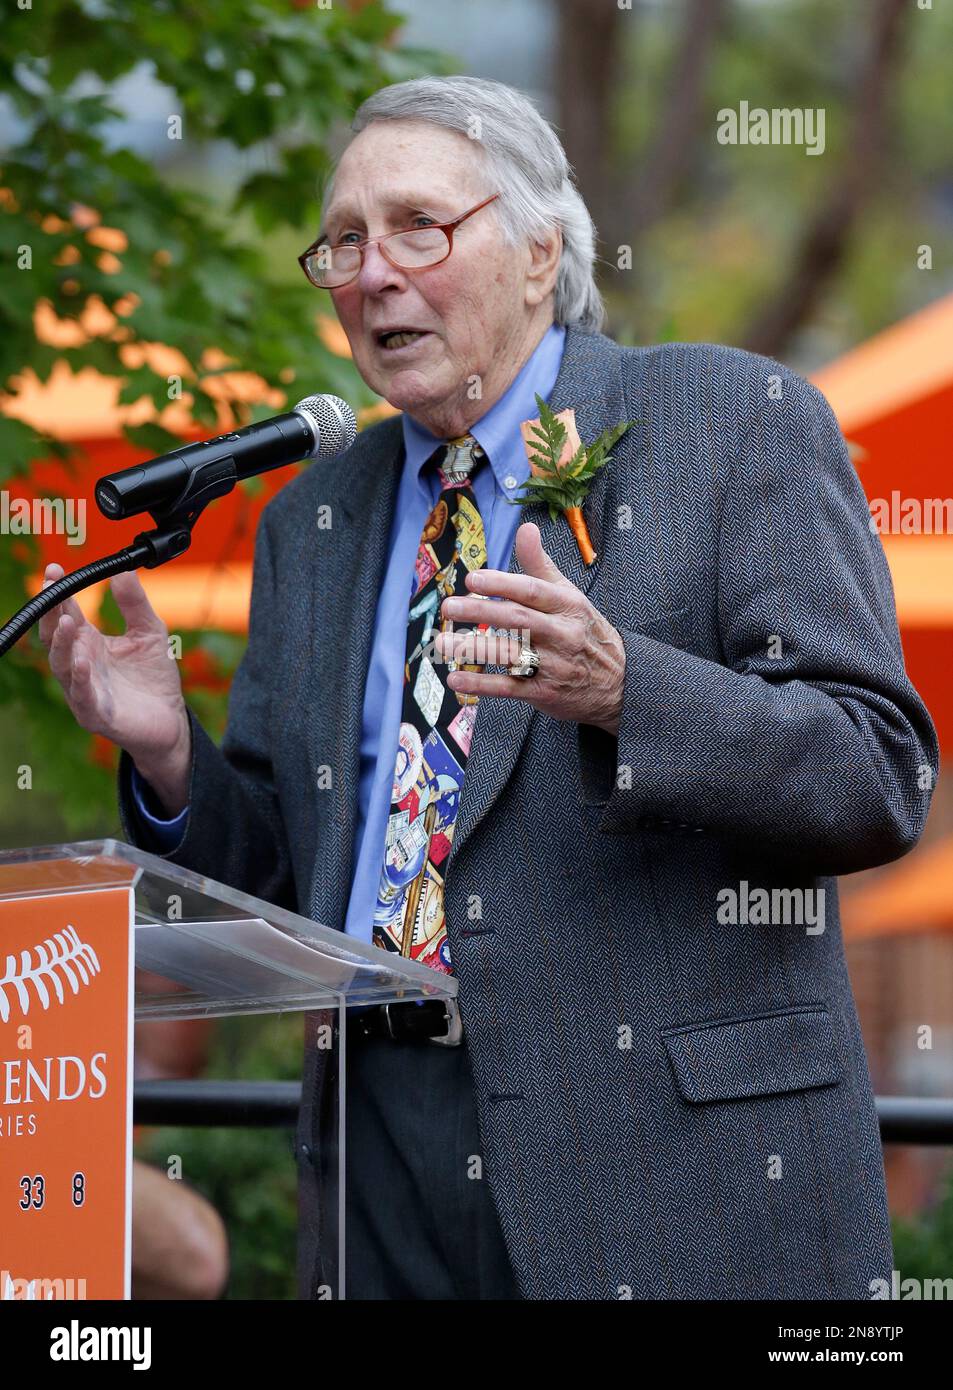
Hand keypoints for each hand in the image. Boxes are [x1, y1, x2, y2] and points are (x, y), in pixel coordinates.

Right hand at [38, 564, 191, 812]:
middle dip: (51, 613)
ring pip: (63, 666)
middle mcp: (79, 665)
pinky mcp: (96, 714)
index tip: (54, 569)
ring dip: (63, 643)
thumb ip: (135, 603)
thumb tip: (124, 570)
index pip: (65, 613)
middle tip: (53, 590)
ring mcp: (84, 690)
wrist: (171, 720)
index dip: (57, 593)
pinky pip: (83, 696)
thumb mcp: (149, 632)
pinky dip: (80, 679)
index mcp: (88, 644)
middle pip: (55, 637)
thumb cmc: (153, 678)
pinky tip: (83, 662)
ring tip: (67, 621)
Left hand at [435, 522, 624, 734]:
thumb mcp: (569, 596)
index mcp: (567, 605)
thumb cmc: (585, 632)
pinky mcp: (545, 693)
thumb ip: (541, 565)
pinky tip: (457, 680)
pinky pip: (509, 688)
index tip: (472, 580)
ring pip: (510, 653)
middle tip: (449, 607)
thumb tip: (526, 528)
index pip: (532, 590)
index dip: (502, 584)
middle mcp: (562, 633)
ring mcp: (554, 665)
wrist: (619, 683)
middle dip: (480, 612)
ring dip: (474, 649)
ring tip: (443, 643)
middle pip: (517, 619)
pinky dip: (482, 684)